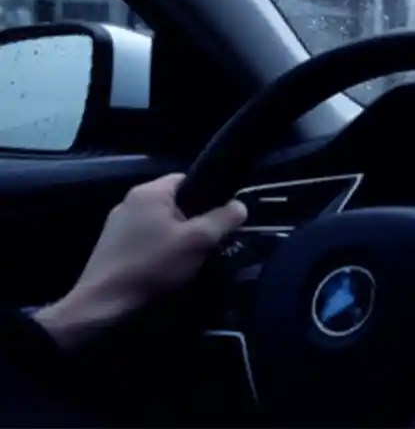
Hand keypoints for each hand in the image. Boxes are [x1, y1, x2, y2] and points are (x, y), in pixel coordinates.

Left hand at [33, 173, 246, 348]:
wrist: (103, 307)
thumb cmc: (153, 266)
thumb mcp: (198, 241)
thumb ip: (224, 219)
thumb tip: (240, 205)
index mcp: (148, 192)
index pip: (187, 179)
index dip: (209, 196)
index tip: (221, 220)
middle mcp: (128, 202)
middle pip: (174, 204)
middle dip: (193, 222)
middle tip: (210, 244)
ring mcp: (115, 226)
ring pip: (159, 224)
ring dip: (176, 239)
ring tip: (189, 261)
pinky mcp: (110, 249)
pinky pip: (144, 241)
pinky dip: (158, 252)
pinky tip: (165, 272)